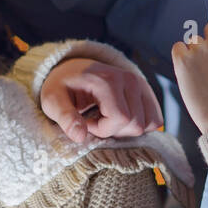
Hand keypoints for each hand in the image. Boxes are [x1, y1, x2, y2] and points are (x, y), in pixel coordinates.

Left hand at [41, 58, 163, 143]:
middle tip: (95, 119)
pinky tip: (119, 117)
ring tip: (107, 117)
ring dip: (126, 129)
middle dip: (113, 130)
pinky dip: (138, 125)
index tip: (86, 122)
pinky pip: (155, 120)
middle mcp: (129, 79)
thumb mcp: (52, 101)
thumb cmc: (62, 87)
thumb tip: (80, 137)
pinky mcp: (147, 91)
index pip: (121, 118)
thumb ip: (65, 118)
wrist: (73, 71)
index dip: (102, 129)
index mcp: (107, 80)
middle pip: (136, 125)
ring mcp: (141, 84)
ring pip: (149, 124)